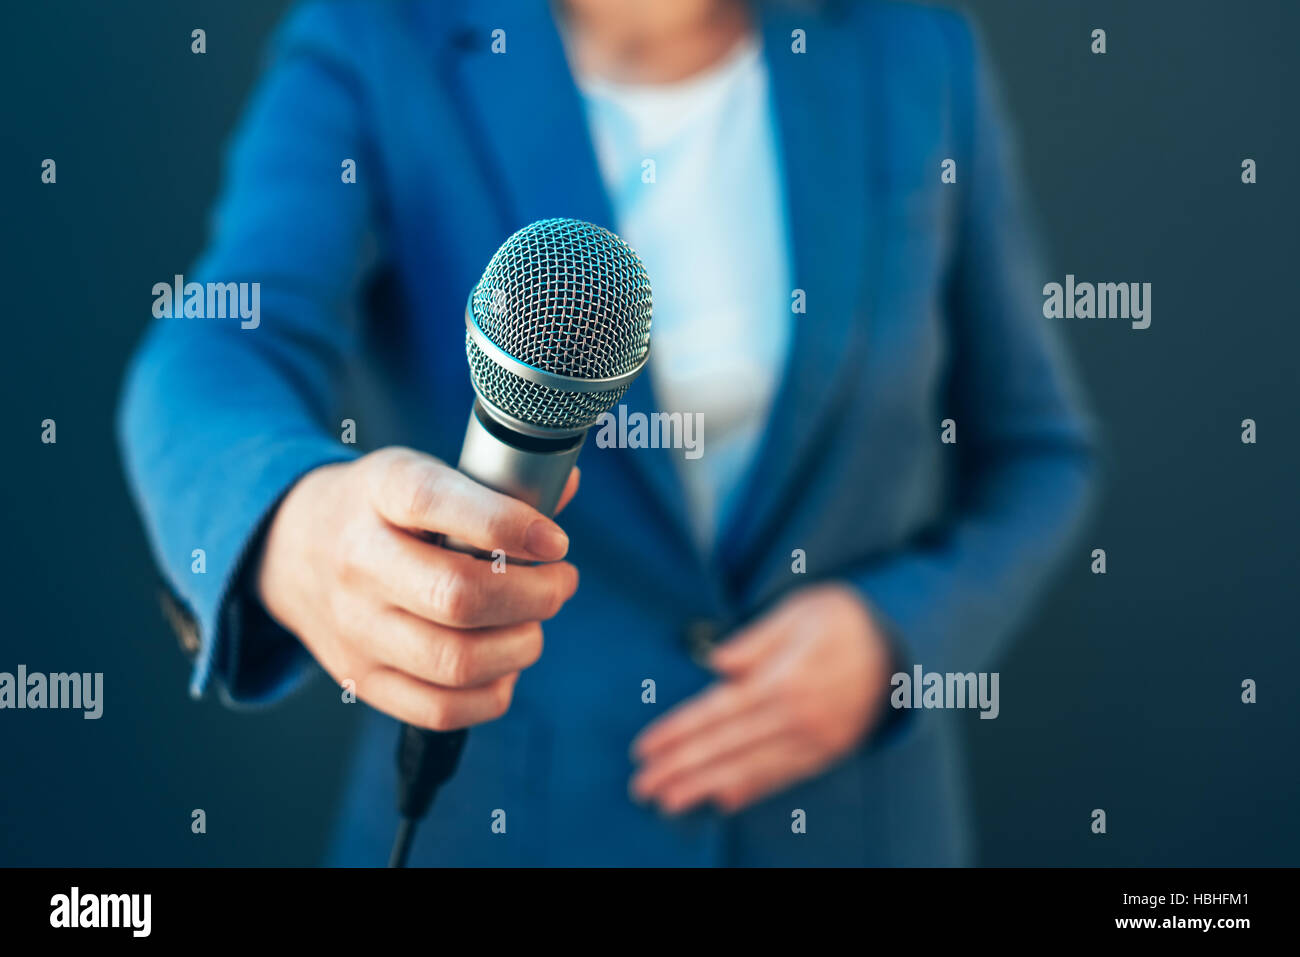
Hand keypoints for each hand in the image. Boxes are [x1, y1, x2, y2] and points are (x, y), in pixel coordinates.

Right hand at [255, 447, 579, 729]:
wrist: (293, 549)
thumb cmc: (380, 509)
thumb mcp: (421, 470)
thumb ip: (495, 482)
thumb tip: (563, 488)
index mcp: (379, 492)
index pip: (437, 503)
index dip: (509, 524)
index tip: (555, 540)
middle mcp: (359, 561)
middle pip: (459, 596)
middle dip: (535, 595)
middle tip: (560, 583)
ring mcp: (356, 628)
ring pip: (457, 661)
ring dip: (521, 645)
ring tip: (532, 623)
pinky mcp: (361, 678)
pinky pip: (442, 709)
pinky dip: (491, 692)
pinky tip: (503, 664)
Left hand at [630, 583, 892, 813]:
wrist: (908, 647)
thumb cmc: (846, 619)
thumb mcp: (803, 609)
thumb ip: (757, 639)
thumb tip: (717, 664)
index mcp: (787, 679)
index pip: (719, 711)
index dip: (679, 731)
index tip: (645, 748)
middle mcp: (800, 717)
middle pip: (728, 746)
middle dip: (681, 768)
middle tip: (643, 786)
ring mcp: (817, 740)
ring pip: (752, 768)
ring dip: (706, 786)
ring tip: (670, 800)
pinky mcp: (830, 751)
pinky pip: (785, 775)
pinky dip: (753, 788)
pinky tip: (722, 798)